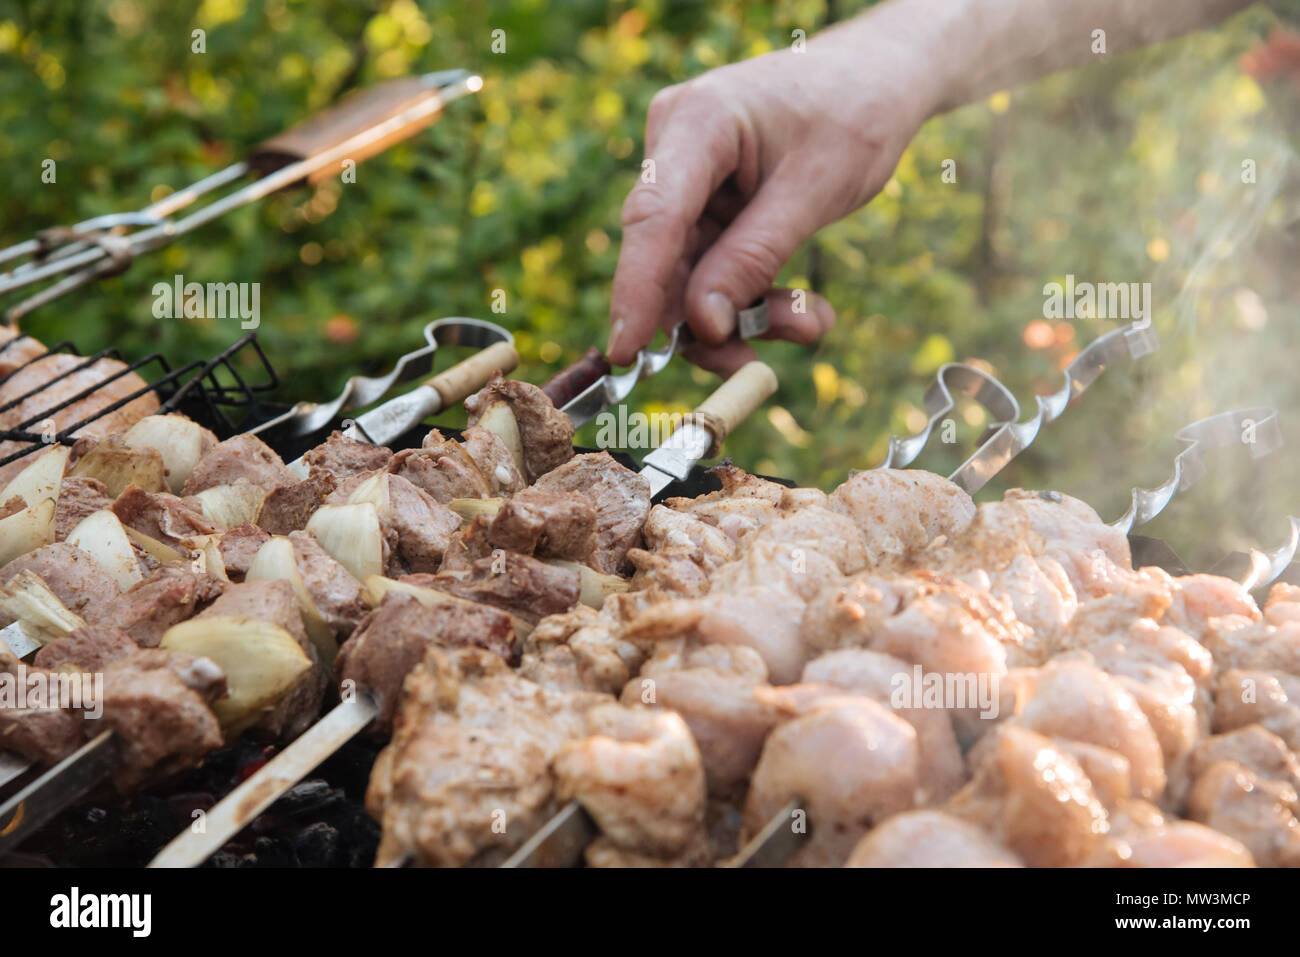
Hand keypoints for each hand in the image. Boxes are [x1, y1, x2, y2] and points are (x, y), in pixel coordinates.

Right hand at [607, 20, 940, 374]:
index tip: (628, 353)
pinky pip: (713, 264)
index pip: (653, 217)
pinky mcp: (705, 201)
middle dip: (710, 319)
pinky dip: (753, 296)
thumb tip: (702, 325)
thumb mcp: (816, 191)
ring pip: (691, 272)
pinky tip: (803, 311)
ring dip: (743, 314)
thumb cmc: (856, 112)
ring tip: (810, 324)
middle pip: (667, 257)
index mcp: (699, 121)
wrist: (880, 77)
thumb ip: (754, 258)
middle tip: (752, 365)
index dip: (636, 291)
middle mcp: (677, 145)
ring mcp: (688, 175)